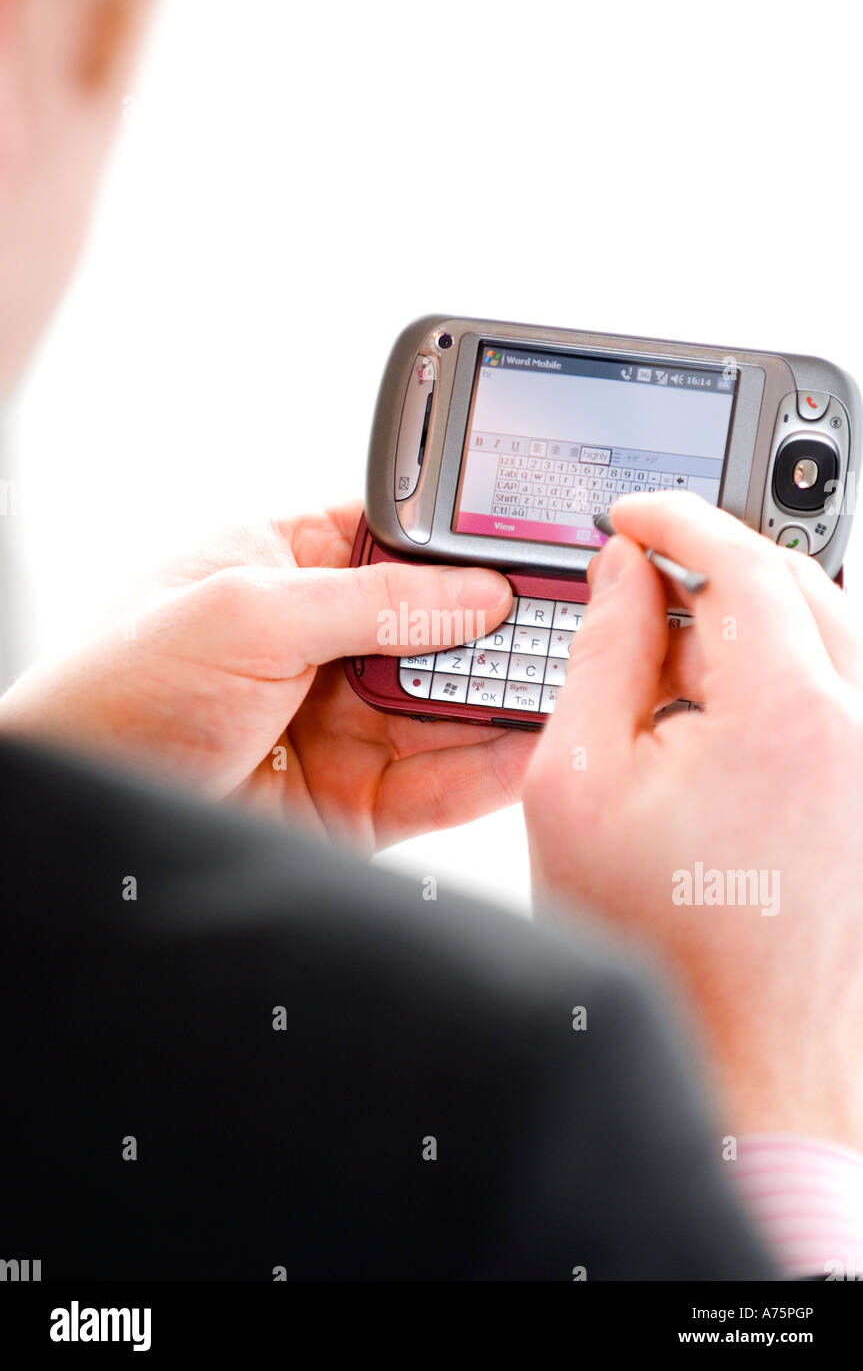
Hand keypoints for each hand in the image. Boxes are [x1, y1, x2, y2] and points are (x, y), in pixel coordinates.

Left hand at [0, 503, 533, 851]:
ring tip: (582, 685)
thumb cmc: (118, 692)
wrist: (77, 817)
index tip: (537, 553)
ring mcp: (341, 721)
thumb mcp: (243, 616)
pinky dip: (490, 771)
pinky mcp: (354, 798)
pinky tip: (536, 749)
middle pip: (443, 626)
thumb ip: (368, 601)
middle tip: (580, 625)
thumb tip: (477, 592)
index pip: (401, 538)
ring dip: (511, 697)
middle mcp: (322, 641)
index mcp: (285, 564)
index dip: (469, 546)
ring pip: (452, 705)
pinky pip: (439, 782)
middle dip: (507, 628)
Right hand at [522, 490, 862, 1150]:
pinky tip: (706, 727)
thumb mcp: (578, 779)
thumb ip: (603, 650)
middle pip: (796, 583)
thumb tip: (623, 575)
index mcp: (791, 713)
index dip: (677, 519)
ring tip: (661, 683)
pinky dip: (771, 678)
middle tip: (636, 592)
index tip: (633, 515)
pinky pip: (833, 691)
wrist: (739, 1053)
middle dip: (711, 570)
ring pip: (821, 634)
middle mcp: (858, 727)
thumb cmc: (656, 942)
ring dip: (742, 627)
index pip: (743, 559)